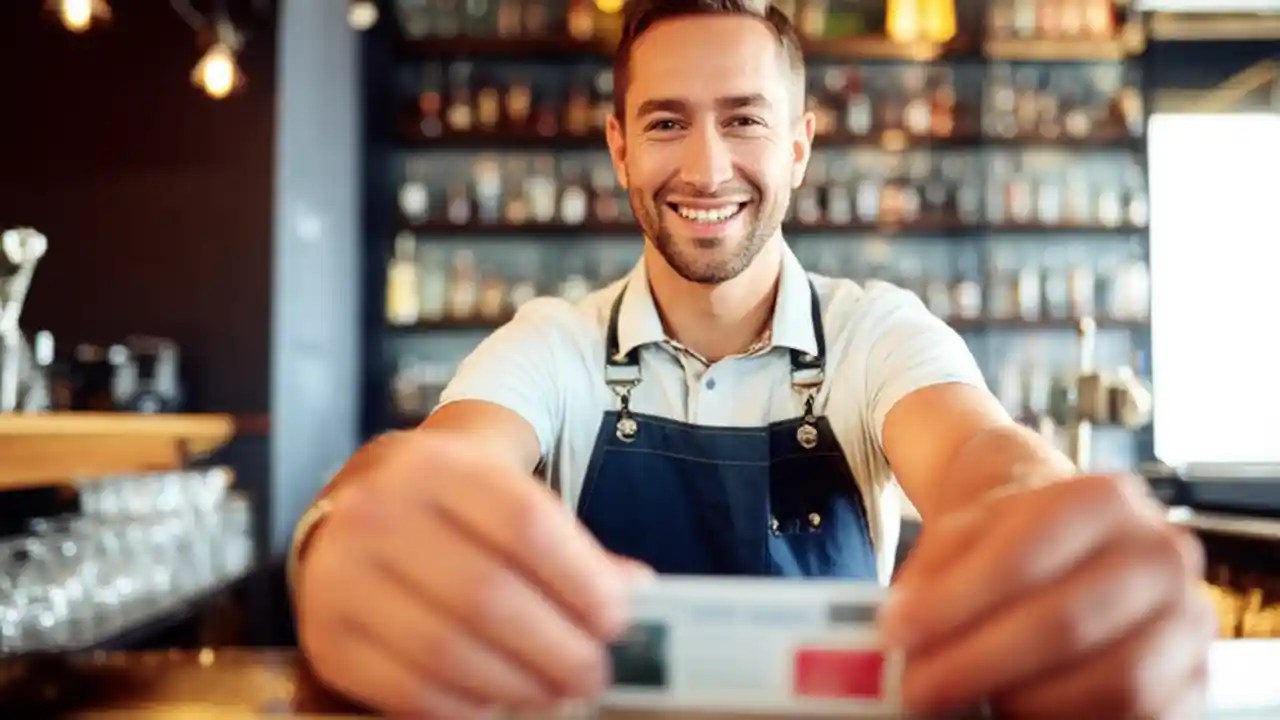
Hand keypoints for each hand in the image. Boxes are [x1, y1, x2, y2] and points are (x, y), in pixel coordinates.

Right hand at [295, 430, 646, 718]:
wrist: (358, 505)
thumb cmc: (452, 510)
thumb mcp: (508, 498)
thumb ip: (570, 547)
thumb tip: (635, 593)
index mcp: (439, 466)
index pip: (525, 525)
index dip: (581, 580)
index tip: (617, 621)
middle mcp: (380, 511)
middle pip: (488, 595)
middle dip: (556, 647)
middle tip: (594, 672)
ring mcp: (341, 575)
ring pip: (447, 648)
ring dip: (518, 684)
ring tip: (556, 692)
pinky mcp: (325, 636)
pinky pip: (406, 689)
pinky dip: (466, 707)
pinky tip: (500, 702)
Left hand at [879, 474, 1216, 718]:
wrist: (1063, 535)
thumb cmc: (1010, 535)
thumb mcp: (963, 529)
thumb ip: (935, 574)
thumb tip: (903, 631)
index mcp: (1103, 500)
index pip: (1023, 554)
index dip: (954, 601)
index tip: (897, 631)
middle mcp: (1159, 554)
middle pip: (1066, 623)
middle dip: (978, 664)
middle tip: (917, 687)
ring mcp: (1187, 620)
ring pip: (1115, 684)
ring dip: (1027, 703)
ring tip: (966, 700)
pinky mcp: (1194, 680)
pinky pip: (1142, 719)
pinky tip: (1013, 715)